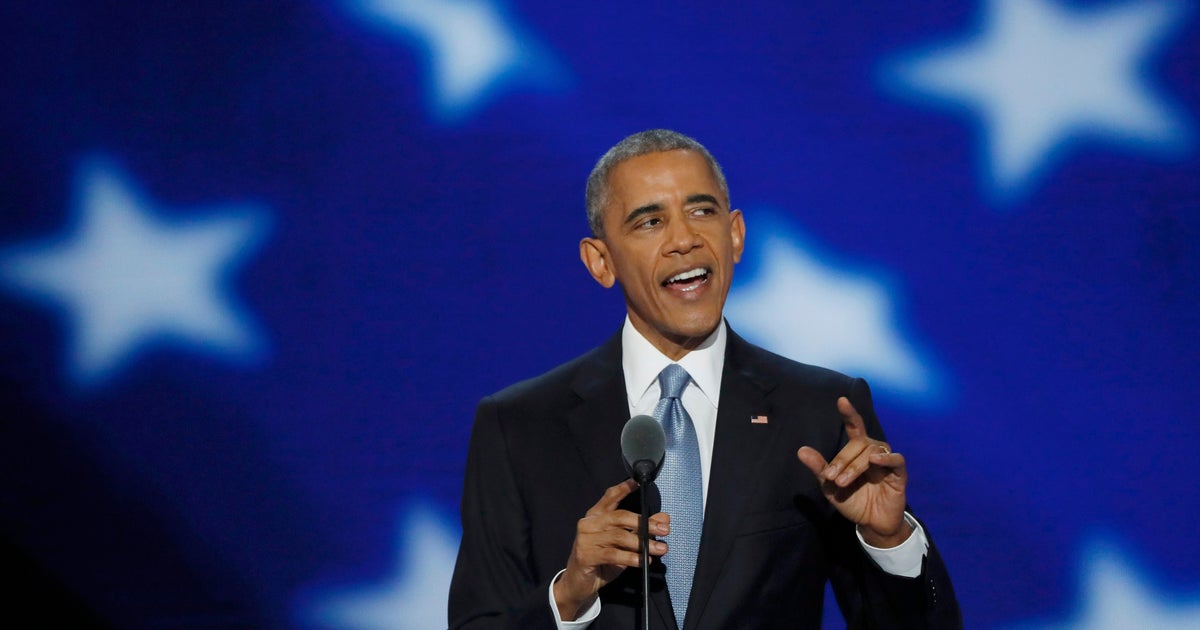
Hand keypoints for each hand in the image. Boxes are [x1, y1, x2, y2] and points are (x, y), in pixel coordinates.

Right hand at [552, 479, 669, 620]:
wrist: (578, 584)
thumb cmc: (601, 561)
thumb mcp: (625, 544)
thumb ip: (642, 529)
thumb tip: (664, 519)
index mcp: (596, 515)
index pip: (610, 496)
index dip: (623, 488)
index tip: (638, 482)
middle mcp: (589, 523)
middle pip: (619, 517)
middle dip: (644, 523)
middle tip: (664, 530)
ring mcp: (585, 539)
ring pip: (618, 536)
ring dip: (642, 543)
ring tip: (659, 549)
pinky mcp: (585, 555)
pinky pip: (613, 554)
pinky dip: (630, 557)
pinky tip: (643, 561)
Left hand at [796, 397, 910, 546]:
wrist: (870, 524)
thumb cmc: (852, 501)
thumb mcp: (830, 486)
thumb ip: (819, 468)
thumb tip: (801, 450)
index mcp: (857, 452)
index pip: (855, 427)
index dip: (849, 413)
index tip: (841, 400)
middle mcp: (873, 452)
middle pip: (859, 443)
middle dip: (842, 459)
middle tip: (832, 478)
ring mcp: (887, 463)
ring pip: (872, 451)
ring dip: (855, 465)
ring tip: (843, 482)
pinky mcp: (899, 475)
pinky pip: (896, 460)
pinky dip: (886, 458)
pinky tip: (875, 460)